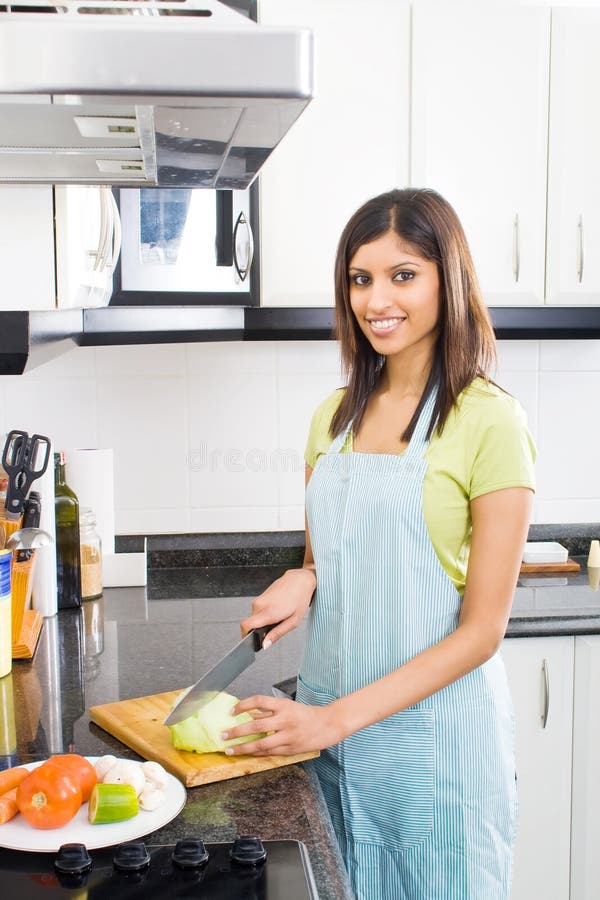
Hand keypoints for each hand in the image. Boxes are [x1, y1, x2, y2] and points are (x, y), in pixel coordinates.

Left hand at [221, 695, 341, 756]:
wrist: (329, 724)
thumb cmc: (306, 714)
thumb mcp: (288, 707)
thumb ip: (269, 711)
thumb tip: (249, 715)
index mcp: (283, 705)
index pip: (258, 701)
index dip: (243, 705)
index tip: (231, 711)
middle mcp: (284, 719)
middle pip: (255, 724)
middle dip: (236, 731)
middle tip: (223, 735)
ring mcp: (287, 736)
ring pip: (260, 743)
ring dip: (242, 747)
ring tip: (229, 750)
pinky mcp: (290, 749)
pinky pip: (269, 752)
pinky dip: (256, 753)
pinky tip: (247, 754)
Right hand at [240, 568, 315, 646]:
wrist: (300, 580)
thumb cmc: (300, 599)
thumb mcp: (293, 621)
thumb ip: (277, 634)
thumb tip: (265, 645)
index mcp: (268, 612)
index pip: (246, 626)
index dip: (246, 636)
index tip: (253, 641)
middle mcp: (260, 604)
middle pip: (250, 624)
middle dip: (259, 629)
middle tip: (276, 626)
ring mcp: (259, 599)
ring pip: (255, 617)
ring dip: (264, 621)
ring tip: (279, 616)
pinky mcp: (260, 596)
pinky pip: (258, 610)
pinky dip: (265, 614)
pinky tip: (277, 610)